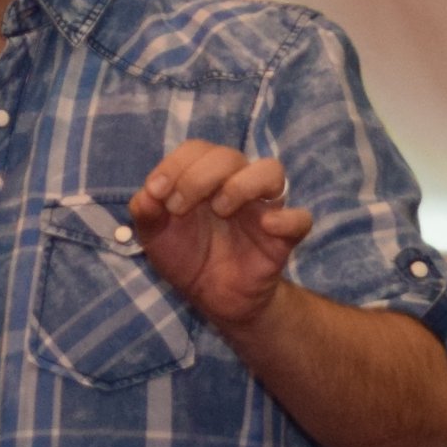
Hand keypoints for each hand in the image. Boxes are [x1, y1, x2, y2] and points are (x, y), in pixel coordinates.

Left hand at [127, 142, 311, 333]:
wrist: (213, 297)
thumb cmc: (186, 255)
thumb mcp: (155, 236)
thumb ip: (146, 211)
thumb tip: (147, 193)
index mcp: (206, 177)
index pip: (197, 149)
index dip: (175, 165)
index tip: (157, 194)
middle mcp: (237, 183)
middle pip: (229, 156)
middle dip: (198, 177)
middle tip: (179, 207)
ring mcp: (262, 208)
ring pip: (271, 171)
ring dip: (242, 184)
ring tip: (221, 210)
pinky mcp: (282, 237)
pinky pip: (300, 219)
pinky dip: (287, 219)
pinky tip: (266, 226)